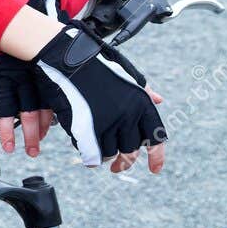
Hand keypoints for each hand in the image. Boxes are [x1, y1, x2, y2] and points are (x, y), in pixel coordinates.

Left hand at [0, 44, 53, 155]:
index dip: (7, 128)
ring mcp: (40, 80)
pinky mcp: (50, 78)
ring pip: (44, 110)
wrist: (29, 23)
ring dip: (41, 129)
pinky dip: (52, 115)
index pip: (6, 108)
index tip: (7, 146)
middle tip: (28, 152)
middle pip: (29, 114)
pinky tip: (48, 127)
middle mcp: (25, 80)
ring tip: (37, 144)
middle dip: (29, 136)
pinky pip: (54, 101)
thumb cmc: (4, 35)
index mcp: (6, 76)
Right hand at [33, 26, 166, 173]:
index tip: (154, 169)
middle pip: (131, 150)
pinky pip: (92, 153)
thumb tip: (159, 99)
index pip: (156, 138)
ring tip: (98, 153)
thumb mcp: (126, 75)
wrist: (67, 58)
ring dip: (105, 157)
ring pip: (111, 153)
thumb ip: (143, 90)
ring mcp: (108, 123)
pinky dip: (90, 156)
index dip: (156, 157)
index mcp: (141, 104)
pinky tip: (87, 154)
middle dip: (125, 161)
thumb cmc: (94, 64)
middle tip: (117, 167)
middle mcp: (129, 116)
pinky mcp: (87, 128)